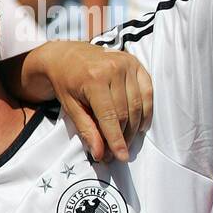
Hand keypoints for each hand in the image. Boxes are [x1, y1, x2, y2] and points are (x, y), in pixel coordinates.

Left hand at [40, 42, 153, 161]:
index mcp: (94, 79)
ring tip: (126, 142)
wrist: (66, 55)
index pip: (110, 116)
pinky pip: (147, 91)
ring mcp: (127, 64)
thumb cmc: (65, 82)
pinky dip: (146, 110)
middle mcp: (114, 69)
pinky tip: (141, 126)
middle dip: (123, 136)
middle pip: (125, 112)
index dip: (116, 139)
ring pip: (138, 104)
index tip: (121, 157)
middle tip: (117, 153)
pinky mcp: (136, 63)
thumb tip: (100, 153)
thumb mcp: (70, 106)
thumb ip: (86, 129)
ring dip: (134, 127)